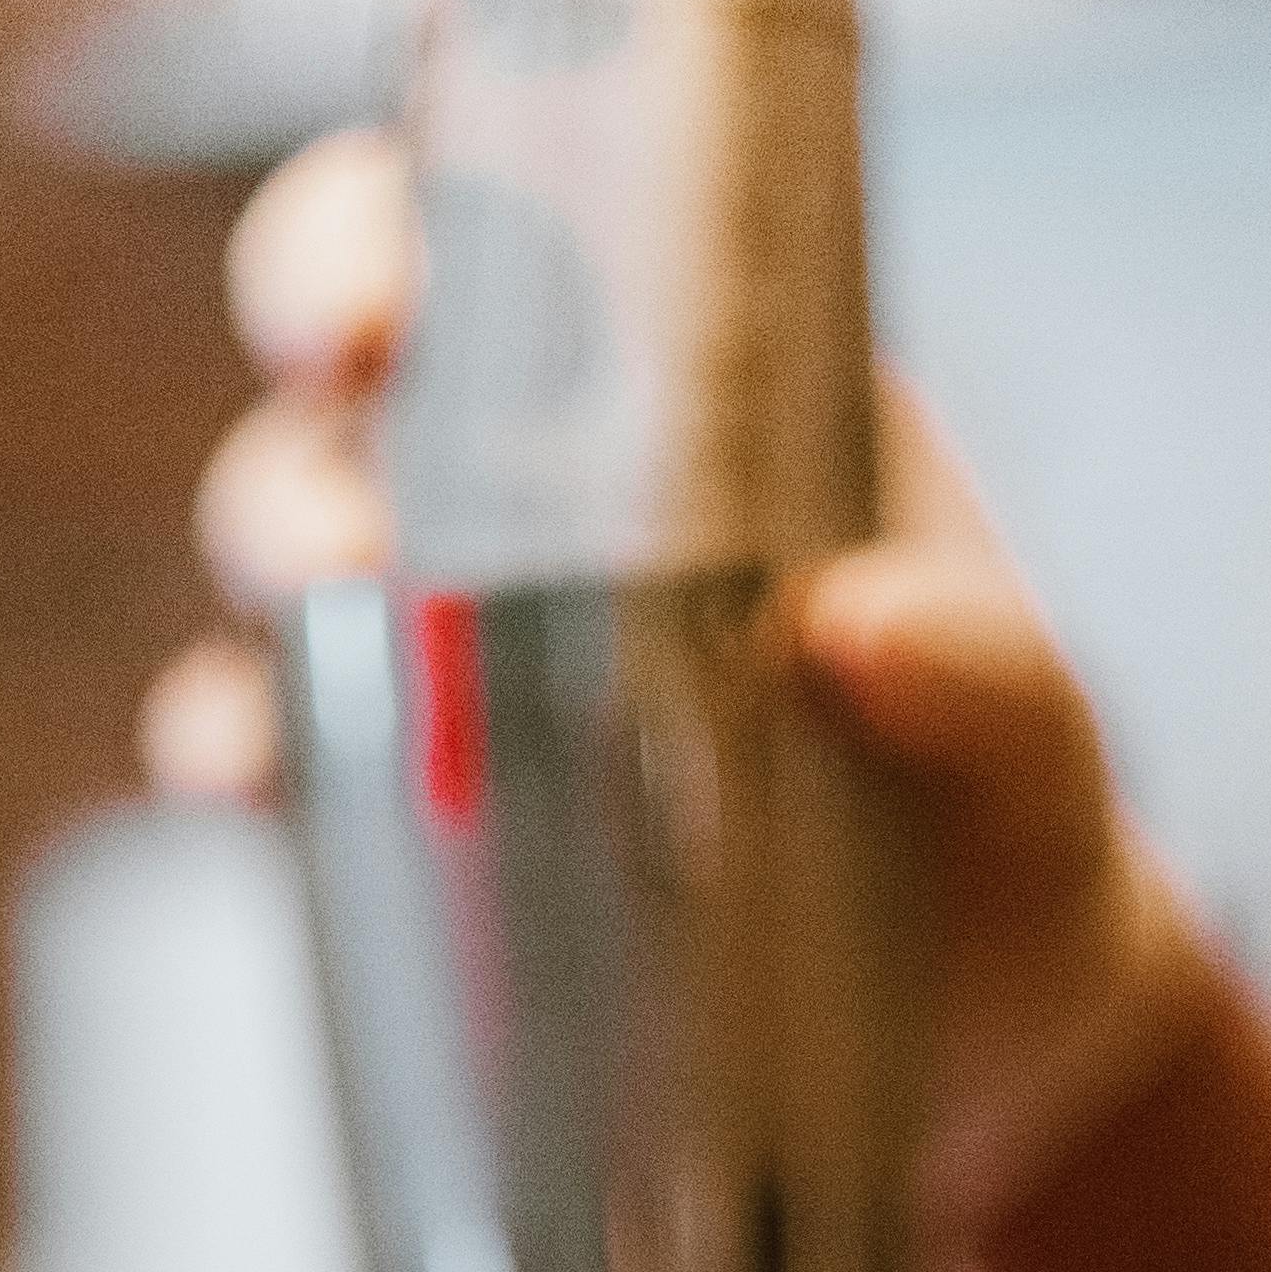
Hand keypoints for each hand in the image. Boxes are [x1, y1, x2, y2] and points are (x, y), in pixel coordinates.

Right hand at [145, 130, 1217, 1239]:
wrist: (991, 1047)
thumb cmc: (1012, 839)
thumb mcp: (1039, 745)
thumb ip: (986, 681)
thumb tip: (857, 624)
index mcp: (689, 389)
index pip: (504, 233)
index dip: (397, 224)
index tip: (389, 295)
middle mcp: (546, 495)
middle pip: (353, 392)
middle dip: (305, 420)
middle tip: (338, 526)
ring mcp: (471, 653)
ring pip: (301, 554)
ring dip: (270, 570)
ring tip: (316, 626)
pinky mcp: (428, 812)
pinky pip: (290, 756)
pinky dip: (234, 751)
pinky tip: (231, 781)